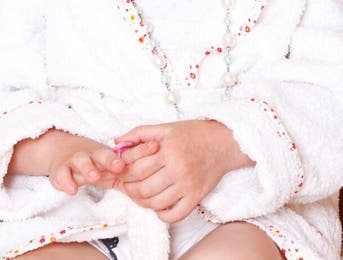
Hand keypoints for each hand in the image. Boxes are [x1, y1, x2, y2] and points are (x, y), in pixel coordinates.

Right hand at [48, 136, 128, 194]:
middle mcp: (88, 156)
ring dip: (87, 169)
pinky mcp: (59, 172)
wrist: (63, 151)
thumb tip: (140, 179)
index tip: (121, 166)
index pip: (110, 155)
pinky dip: (66, 183)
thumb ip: (119, 172)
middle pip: (98, 156)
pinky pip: (61, 176)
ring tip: (93, 178)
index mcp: (100, 154)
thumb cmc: (91, 162)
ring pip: (79, 162)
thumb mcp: (105, 165)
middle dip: (106, 161)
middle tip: (117, 167)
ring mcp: (73, 162)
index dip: (115, 160)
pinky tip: (72, 190)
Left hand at [113, 119, 251, 222]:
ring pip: (155, 203)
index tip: (120, 170)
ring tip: (140, 193)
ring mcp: (187, 185)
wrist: (225, 142)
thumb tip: (118, 141)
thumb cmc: (195, 133)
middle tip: (126, 185)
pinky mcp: (196, 197)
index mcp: (168, 149)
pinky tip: (158, 206)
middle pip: (143, 188)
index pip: (136, 167)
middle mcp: (178, 168)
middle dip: (129, 188)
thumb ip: (141, 133)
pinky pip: (175, 215)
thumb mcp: (167, 127)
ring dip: (142, 202)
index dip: (123, 171)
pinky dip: (162, 215)